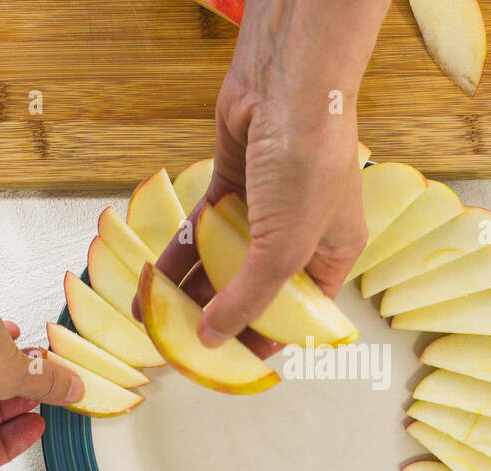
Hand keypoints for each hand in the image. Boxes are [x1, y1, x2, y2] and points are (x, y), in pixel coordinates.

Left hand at [150, 0, 387, 356]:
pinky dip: (181, 253)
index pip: (300, 311)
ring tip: (160, 318)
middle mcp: (301, 233)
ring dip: (193, 288)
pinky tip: (156, 278)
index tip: (233, 363)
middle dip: (222, 315)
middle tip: (186, 344)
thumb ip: (249, 298)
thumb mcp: (283, 249)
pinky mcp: (233, 184)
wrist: (288, 87)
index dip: (268, 337)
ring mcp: (265, 208)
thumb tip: (213, 338)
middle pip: (257, 287)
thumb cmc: (308, 165)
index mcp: (333, 254)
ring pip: (224, 260)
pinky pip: (202, 230)